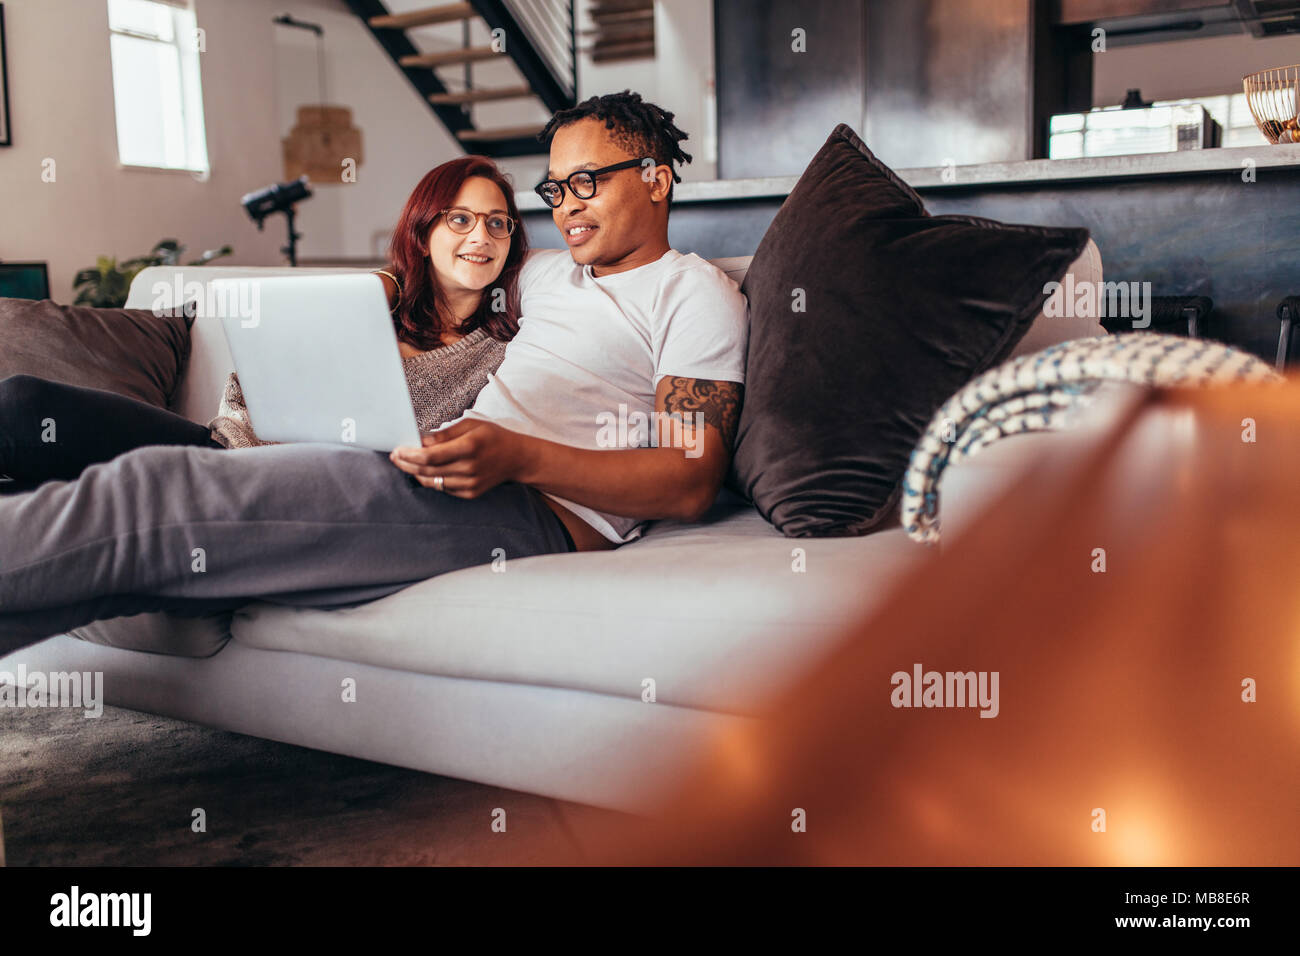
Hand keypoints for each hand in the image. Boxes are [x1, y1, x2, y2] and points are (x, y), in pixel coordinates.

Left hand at [388, 419, 531, 497]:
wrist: (517, 458)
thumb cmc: (492, 437)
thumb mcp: (471, 425)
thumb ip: (444, 434)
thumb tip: (420, 440)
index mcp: (469, 446)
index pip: (430, 456)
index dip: (409, 454)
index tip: (397, 449)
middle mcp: (470, 468)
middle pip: (428, 470)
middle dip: (407, 463)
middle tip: (395, 456)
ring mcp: (471, 483)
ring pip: (433, 482)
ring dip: (415, 473)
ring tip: (405, 463)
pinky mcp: (471, 493)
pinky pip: (443, 488)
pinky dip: (431, 479)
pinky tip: (424, 471)